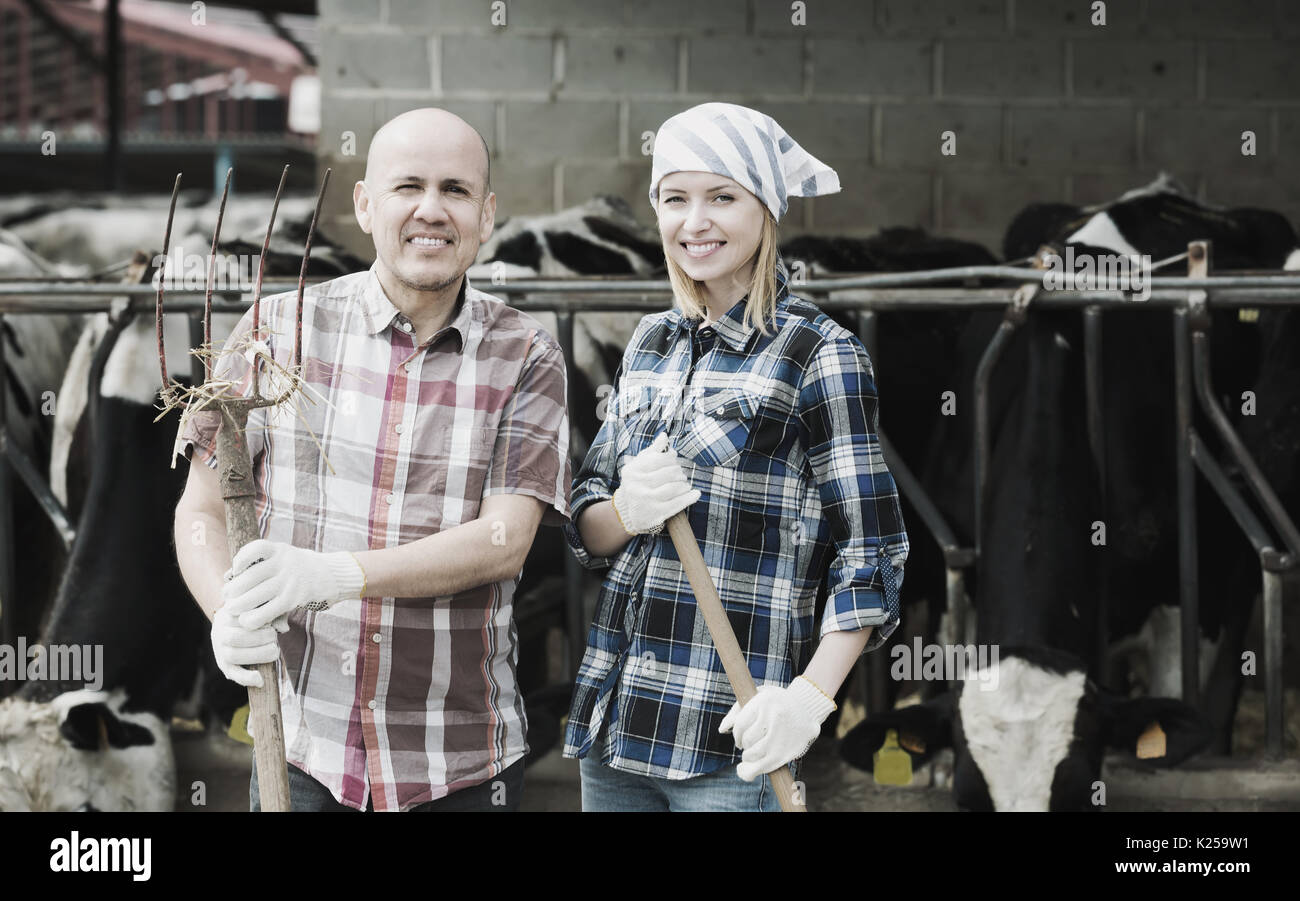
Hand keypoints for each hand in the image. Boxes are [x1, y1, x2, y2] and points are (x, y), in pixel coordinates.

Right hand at [210, 603, 280, 688]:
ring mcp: (219, 649)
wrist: (237, 621)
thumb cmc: (254, 612)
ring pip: (232, 655)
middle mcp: (219, 631)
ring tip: (274, 651)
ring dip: (257, 655)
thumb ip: (272, 612)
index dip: (258, 622)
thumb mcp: (261, 606)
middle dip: (259, 639)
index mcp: (227, 614)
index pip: (238, 619)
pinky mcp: (223, 664)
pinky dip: (246, 678)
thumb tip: (284, 627)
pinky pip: (232, 673)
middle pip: (234, 638)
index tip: (271, 622)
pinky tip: (260, 680)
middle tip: (274, 637)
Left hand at [221, 539, 366, 630]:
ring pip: (258, 594)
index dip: (241, 558)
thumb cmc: (295, 568)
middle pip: (252, 576)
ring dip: (240, 605)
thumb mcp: (281, 558)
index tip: (235, 569)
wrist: (329, 575)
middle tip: (226, 596)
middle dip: (234, 589)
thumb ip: (258, 565)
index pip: (257, 548)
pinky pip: (270, 610)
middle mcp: (285, 563)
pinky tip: (247, 621)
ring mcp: (290, 580)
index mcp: (279, 550)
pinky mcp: (294, 598)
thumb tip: (228, 576)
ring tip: (232, 609)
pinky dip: (255, 618)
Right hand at [611, 432, 699, 533]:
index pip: (659, 459)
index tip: (674, 460)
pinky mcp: (655, 515)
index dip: (671, 458)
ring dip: (684, 484)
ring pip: (673, 488)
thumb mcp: (640, 466)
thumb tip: (664, 436)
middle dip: (678, 472)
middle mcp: (636, 486)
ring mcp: (646, 501)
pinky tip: (695, 494)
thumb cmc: (638, 483)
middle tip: (681, 475)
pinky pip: (677, 504)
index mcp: (632, 471)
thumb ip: (652, 451)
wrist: (629, 512)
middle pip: (668, 473)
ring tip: (684, 484)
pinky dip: (689, 498)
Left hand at [718, 676, 836, 781]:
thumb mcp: (758, 696)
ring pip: (754, 754)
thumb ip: (737, 711)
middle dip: (744, 745)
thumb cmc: (776, 702)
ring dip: (748, 757)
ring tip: (751, 753)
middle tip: (749, 744)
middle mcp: (775, 717)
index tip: (739, 739)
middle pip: (748, 740)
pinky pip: (764, 767)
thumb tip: (722, 730)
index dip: (736, 735)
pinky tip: (746, 771)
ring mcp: (782, 736)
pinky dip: (750, 772)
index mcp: (765, 701)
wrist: (808, 708)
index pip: (741, 724)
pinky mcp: (788, 751)